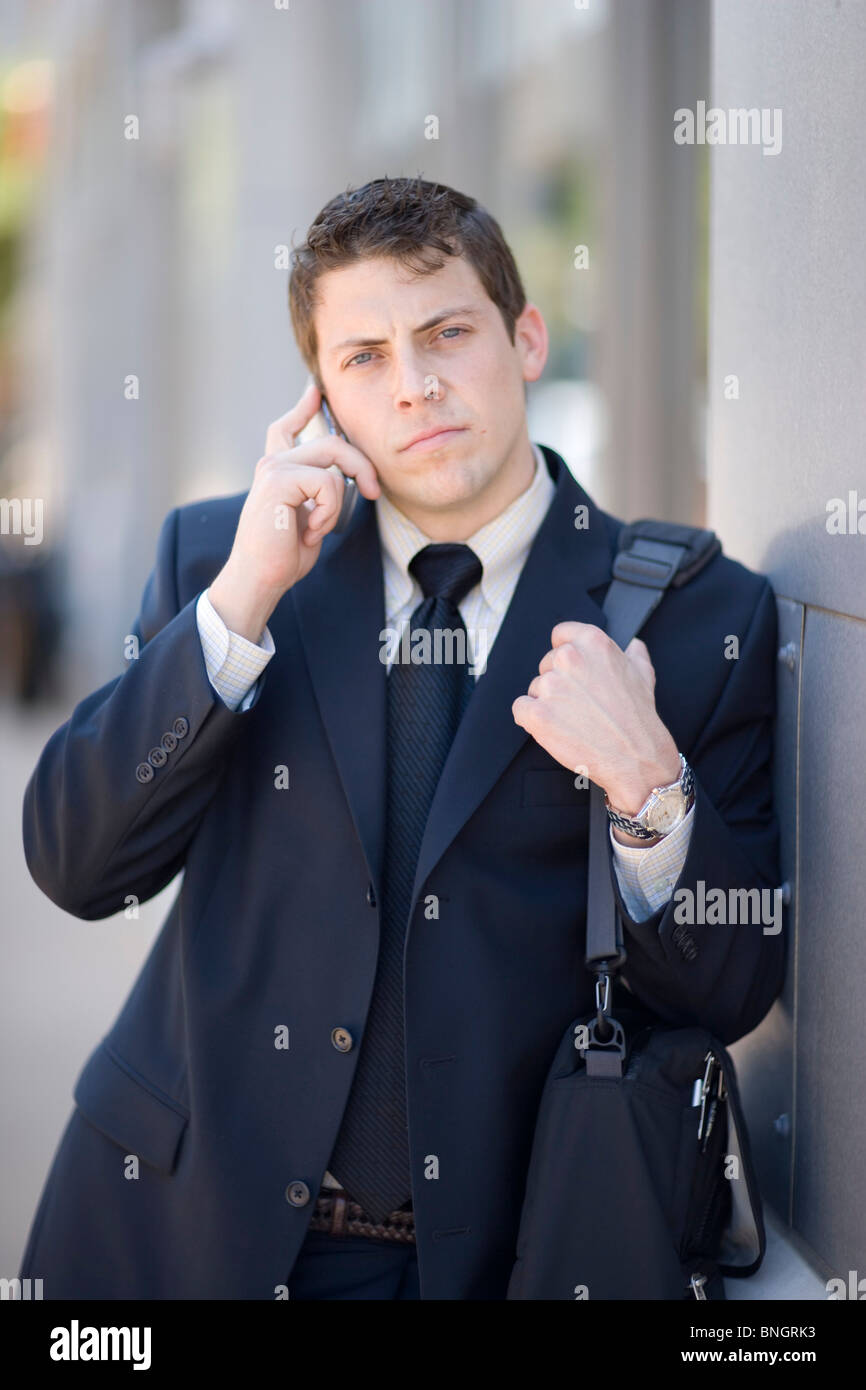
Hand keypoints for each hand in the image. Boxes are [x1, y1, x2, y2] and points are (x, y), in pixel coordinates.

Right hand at [208, 381, 380, 639]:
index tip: (315, 391)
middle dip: (362, 464)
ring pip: (334, 458)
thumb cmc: (282, 554)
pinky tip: (310, 530)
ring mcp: (273, 468)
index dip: (303, 407)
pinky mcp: (278, 480)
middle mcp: (272, 463)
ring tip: (321, 526)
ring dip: (339, 501)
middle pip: (332, 442)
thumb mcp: (307, 517)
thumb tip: (342, 476)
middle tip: (374, 491)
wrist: (259, 578)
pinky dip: (328, 512)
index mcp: (276, 471)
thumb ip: (317, 492)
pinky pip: (328, 483)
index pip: (287, 428)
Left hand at [511, 622, 680, 813]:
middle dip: (558, 684)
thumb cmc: (638, 719)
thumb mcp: (643, 676)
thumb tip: (633, 645)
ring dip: (548, 703)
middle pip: (546, 664)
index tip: (571, 671)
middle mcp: (569, 658)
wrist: (636, 758)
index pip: (560, 635)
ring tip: (574, 720)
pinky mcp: (537, 713)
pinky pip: (520, 710)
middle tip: (580, 704)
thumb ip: (633, 655)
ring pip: (535, 688)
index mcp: (592, 643)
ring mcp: (551, 685)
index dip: (564, 654)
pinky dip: (532, 721)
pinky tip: (554, 729)